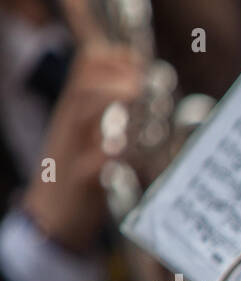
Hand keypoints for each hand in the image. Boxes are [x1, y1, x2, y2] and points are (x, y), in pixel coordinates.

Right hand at [22, 20, 142, 251]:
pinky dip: (110, 153)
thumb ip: (112, 117)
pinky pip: (90, 163)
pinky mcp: (79, 181)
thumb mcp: (91, 140)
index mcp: (75, 114)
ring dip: (108, 99)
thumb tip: (145, 96)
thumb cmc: (80, 178)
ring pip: (79, 112)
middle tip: (142, 80)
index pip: (84, 69)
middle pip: (81, 84)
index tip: (140, 61)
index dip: (112, 58)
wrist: (52, 219)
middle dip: (112, 75)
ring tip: (135, 94)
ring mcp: (71, 152)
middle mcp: (70, 126)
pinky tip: (128, 150)